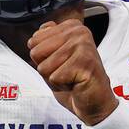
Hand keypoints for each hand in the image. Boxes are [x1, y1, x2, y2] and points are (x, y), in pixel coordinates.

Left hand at [27, 4, 117, 124]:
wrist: (95, 102)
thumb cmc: (73, 81)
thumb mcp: (52, 58)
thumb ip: (43, 43)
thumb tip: (35, 35)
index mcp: (71, 26)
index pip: (33, 42)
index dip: (43, 59)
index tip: (62, 64)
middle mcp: (79, 31)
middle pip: (36, 52)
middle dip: (47, 69)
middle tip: (67, 73)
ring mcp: (83, 45)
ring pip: (44, 66)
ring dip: (55, 79)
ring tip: (72, 78)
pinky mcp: (85, 62)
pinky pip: (54, 77)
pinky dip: (62, 86)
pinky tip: (77, 84)